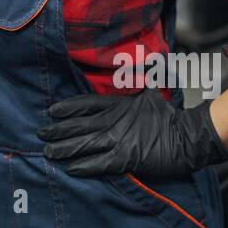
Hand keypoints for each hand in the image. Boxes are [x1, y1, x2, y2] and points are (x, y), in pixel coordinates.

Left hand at [37, 90, 227, 179]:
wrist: (187, 138)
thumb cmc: (169, 116)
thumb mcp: (152, 93)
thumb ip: (144, 76)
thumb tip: (148, 59)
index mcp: (118, 105)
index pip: (85, 103)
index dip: (67, 107)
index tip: (51, 110)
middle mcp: (113, 121)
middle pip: (79, 124)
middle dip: (58, 129)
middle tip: (41, 133)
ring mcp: (118, 140)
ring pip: (84, 144)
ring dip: (64, 148)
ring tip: (47, 151)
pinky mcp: (124, 159)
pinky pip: (98, 163)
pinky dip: (83, 166)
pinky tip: (69, 168)